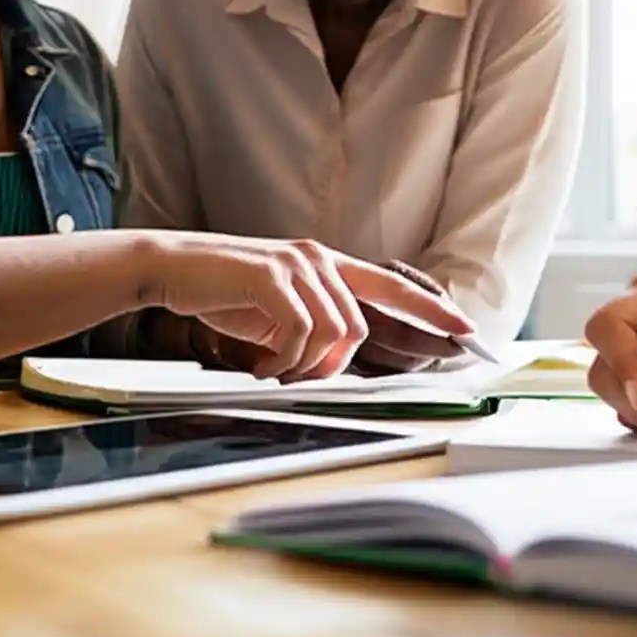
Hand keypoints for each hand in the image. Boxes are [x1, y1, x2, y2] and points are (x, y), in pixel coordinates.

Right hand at [138, 233, 472, 379]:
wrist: (171, 269)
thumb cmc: (221, 293)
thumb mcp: (275, 313)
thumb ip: (312, 325)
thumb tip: (335, 361)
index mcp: (325, 265)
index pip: (391, 286)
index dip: (431, 309)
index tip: (465, 330)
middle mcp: (318, 259)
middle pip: (357, 328)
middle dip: (330, 367)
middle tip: (291, 377)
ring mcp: (296, 265)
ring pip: (334, 334)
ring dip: (304, 367)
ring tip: (271, 370)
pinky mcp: (272, 276)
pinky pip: (301, 335)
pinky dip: (282, 362)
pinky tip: (259, 365)